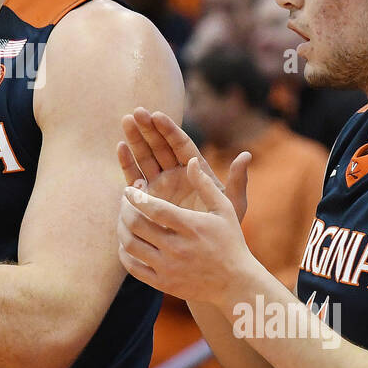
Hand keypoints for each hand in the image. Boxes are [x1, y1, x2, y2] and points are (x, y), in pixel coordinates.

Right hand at [117, 107, 249, 218]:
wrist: (201, 254)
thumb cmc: (222, 230)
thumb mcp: (232, 205)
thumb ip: (237, 181)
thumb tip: (246, 155)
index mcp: (196, 170)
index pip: (181, 144)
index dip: (169, 130)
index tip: (157, 116)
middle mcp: (176, 173)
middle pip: (161, 146)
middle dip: (149, 129)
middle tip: (137, 113)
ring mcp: (160, 184)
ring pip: (146, 157)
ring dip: (136, 140)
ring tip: (126, 121)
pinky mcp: (147, 197)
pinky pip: (135, 177)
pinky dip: (128, 163)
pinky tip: (120, 148)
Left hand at [117, 154, 256, 307]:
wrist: (235, 284)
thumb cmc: (230, 242)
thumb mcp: (224, 209)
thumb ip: (205, 184)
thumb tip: (191, 159)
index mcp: (191, 227)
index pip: (154, 209)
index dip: (136, 197)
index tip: (127, 190)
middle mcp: (178, 248)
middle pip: (137, 226)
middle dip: (125, 210)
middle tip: (124, 203)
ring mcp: (169, 268)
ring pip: (130, 246)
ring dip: (122, 229)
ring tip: (124, 220)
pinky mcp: (163, 284)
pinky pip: (133, 268)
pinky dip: (125, 253)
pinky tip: (127, 243)